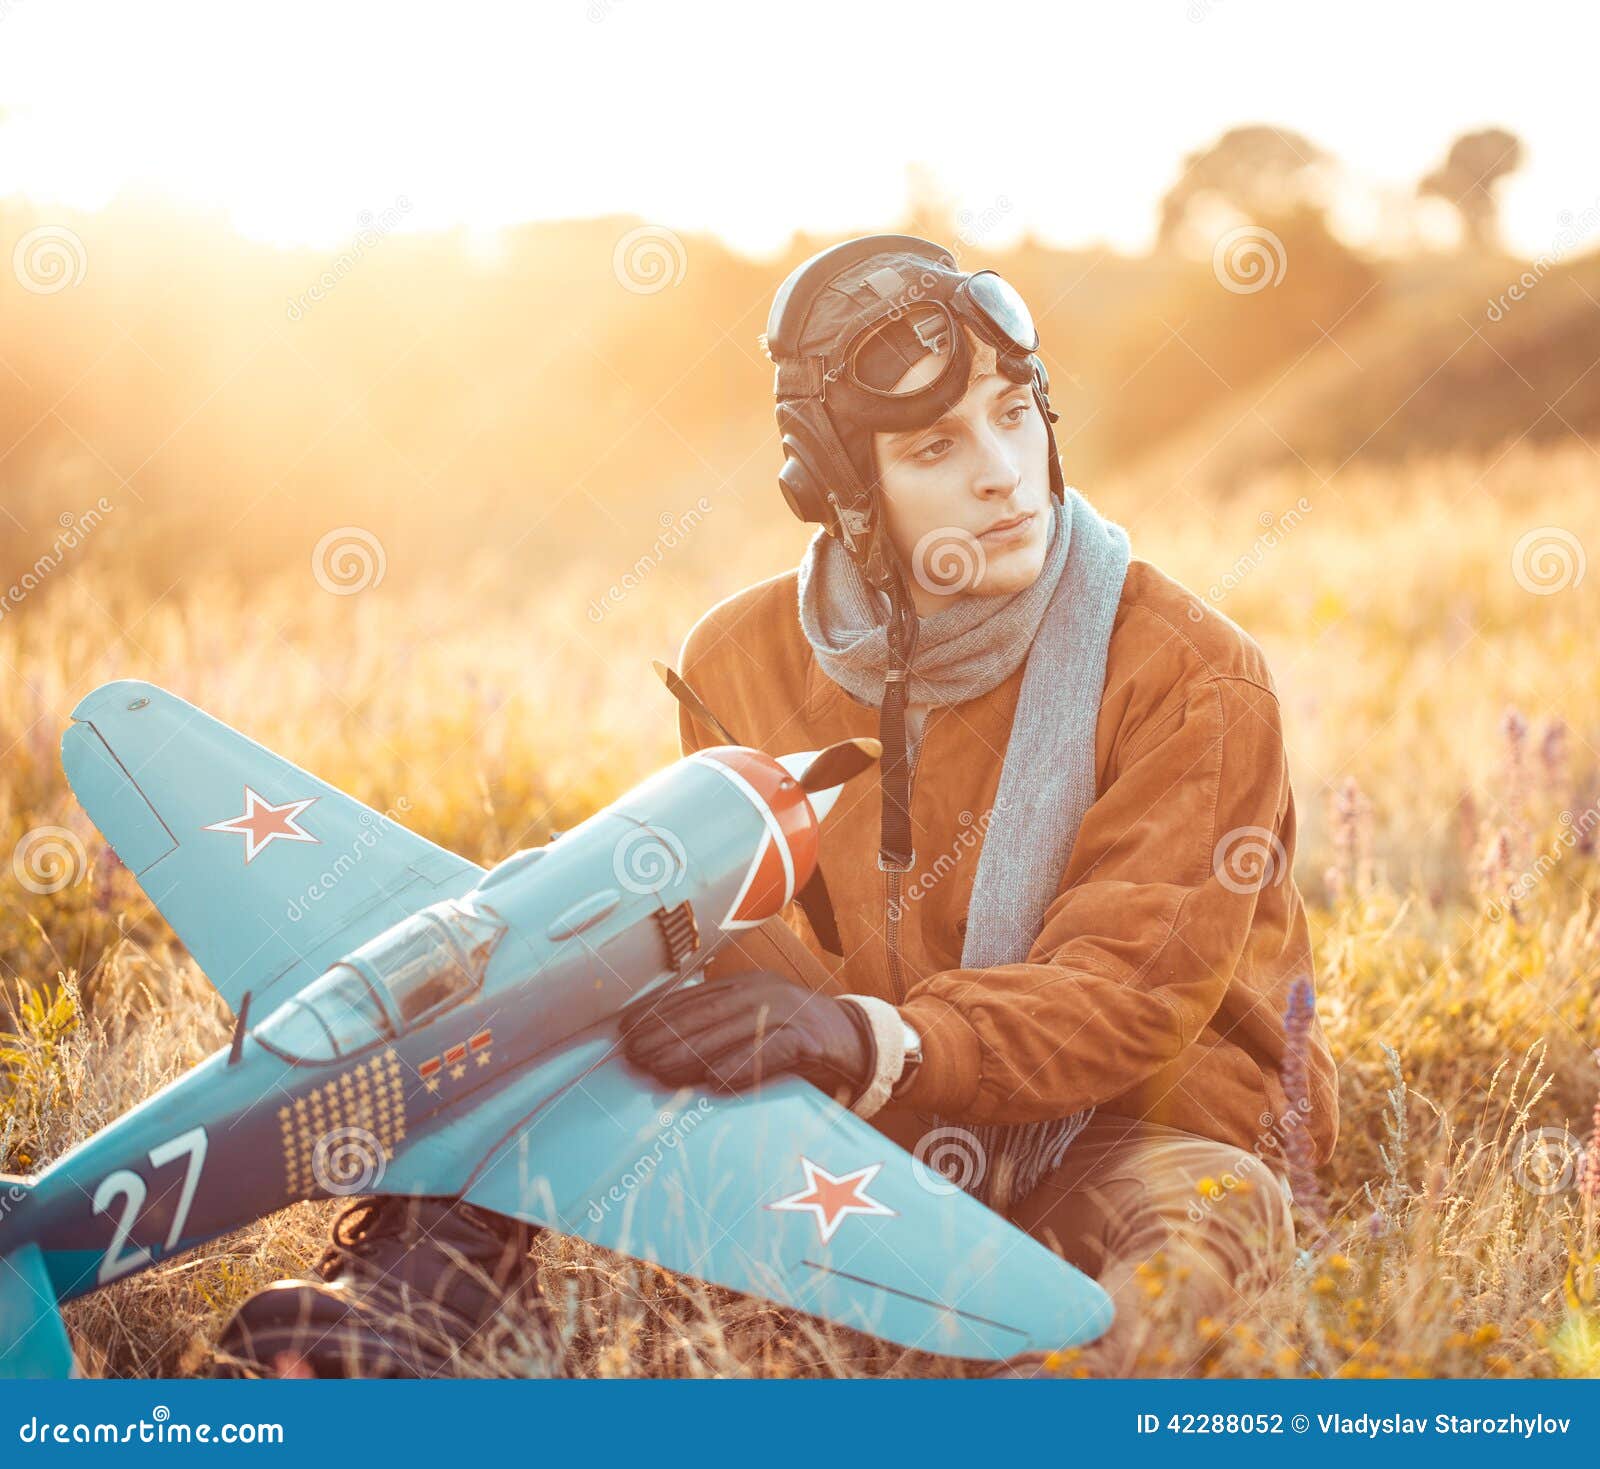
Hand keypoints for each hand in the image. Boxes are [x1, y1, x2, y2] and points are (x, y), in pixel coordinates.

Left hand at [618, 970, 874, 1100]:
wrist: (861, 1041)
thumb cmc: (800, 1038)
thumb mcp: (758, 1022)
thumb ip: (722, 1029)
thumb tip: (668, 1049)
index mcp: (747, 984)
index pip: (693, 996)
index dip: (657, 1013)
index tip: (626, 1030)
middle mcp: (763, 991)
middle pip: (706, 1013)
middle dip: (666, 1034)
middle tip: (635, 1056)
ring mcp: (786, 1011)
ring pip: (731, 1031)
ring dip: (692, 1053)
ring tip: (661, 1071)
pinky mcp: (808, 1037)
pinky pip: (770, 1052)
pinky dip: (741, 1066)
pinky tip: (715, 1081)